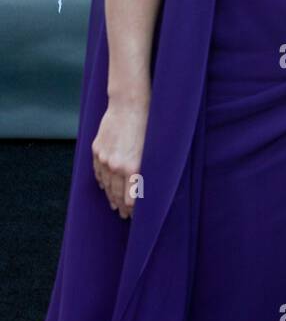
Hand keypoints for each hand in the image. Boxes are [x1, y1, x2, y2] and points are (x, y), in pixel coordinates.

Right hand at [92, 99, 148, 219]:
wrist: (129, 104)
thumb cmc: (147, 125)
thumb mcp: (153, 150)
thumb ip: (147, 170)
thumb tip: (146, 188)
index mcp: (134, 168)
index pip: (132, 198)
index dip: (133, 209)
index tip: (136, 216)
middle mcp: (117, 166)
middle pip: (117, 194)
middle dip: (122, 206)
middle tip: (124, 215)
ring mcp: (104, 158)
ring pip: (106, 184)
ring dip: (110, 196)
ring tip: (115, 205)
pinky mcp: (96, 150)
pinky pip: (97, 171)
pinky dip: (101, 181)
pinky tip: (104, 187)